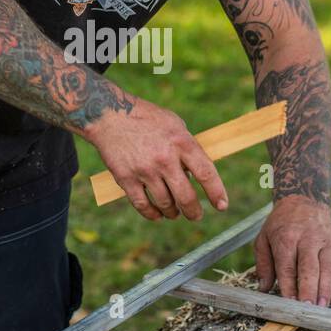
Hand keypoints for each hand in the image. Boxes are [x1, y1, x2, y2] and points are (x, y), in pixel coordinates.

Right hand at [86, 97, 228, 221]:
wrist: (109, 115)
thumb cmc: (146, 119)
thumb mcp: (175, 125)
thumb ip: (188, 148)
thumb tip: (197, 174)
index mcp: (181, 142)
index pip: (206, 173)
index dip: (216, 193)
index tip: (222, 206)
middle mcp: (165, 158)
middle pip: (186, 196)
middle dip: (194, 211)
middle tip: (196, 215)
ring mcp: (145, 170)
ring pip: (165, 204)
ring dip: (173, 213)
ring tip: (175, 212)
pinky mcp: (126, 178)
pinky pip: (142, 205)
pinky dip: (152, 214)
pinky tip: (158, 215)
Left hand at [254, 195, 330, 308]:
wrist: (305, 203)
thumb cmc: (282, 225)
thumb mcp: (264, 239)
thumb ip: (263, 264)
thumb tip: (263, 289)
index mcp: (287, 238)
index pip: (287, 266)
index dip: (289, 285)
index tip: (289, 302)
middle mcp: (308, 240)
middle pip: (309, 268)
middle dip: (309, 289)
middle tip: (307, 308)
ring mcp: (326, 245)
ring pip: (327, 270)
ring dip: (326, 291)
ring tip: (322, 308)